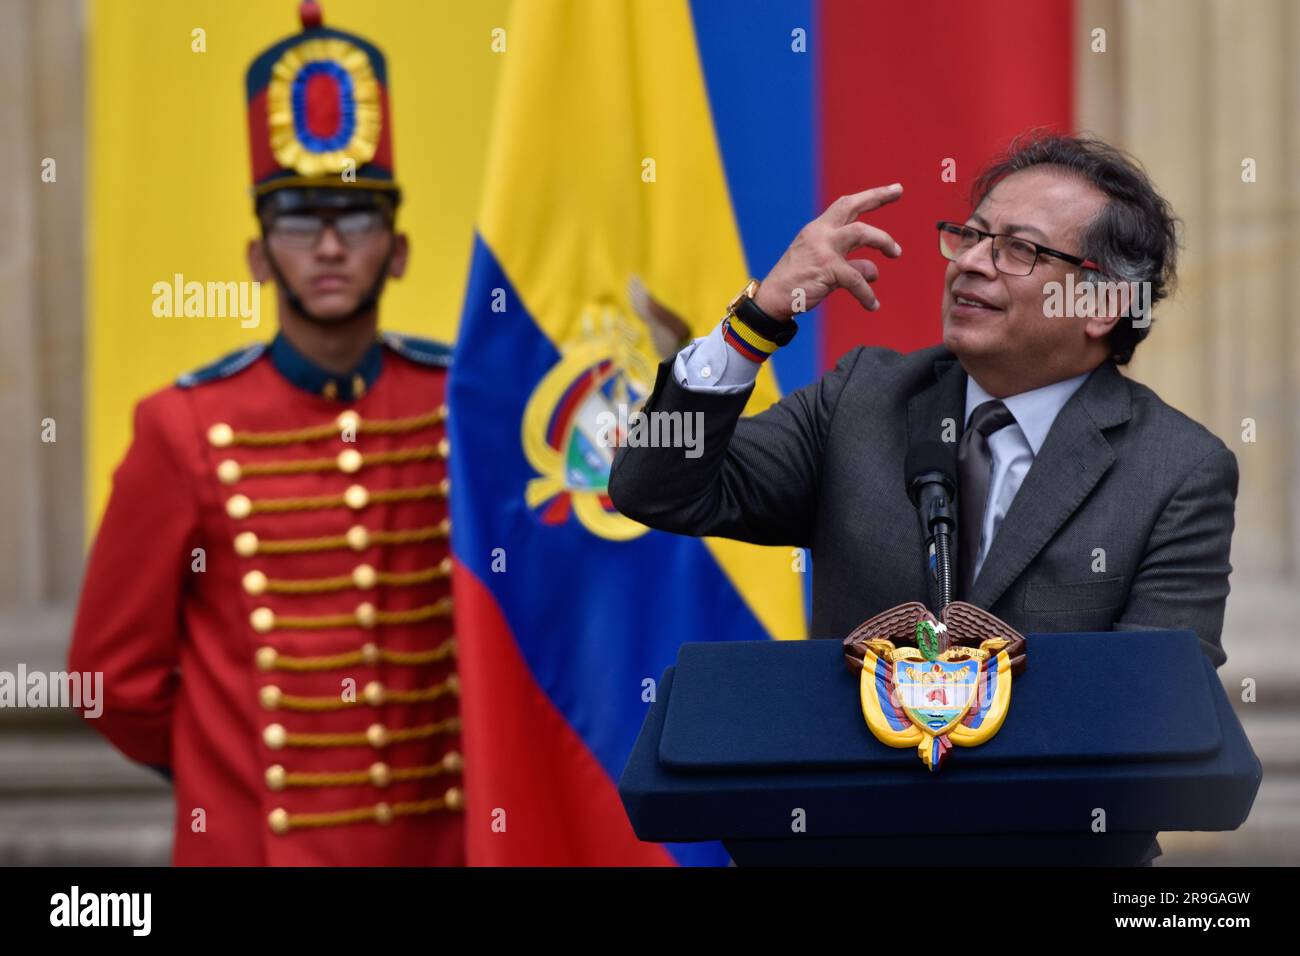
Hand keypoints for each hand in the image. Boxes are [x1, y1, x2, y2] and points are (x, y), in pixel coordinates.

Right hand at [753, 183, 903, 320]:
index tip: (892, 189)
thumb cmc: (797, 282)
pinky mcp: (827, 269)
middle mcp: (820, 233)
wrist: (773, 298)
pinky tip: (872, 305)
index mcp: (818, 230)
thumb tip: (874, 271)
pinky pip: (857, 279)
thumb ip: (850, 263)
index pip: (845, 205)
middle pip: (851, 206)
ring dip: (883, 241)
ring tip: (896, 253)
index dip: (870, 196)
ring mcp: (824, 249)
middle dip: (877, 196)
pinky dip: (867, 294)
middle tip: (898, 191)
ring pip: (862, 233)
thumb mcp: (824, 267)